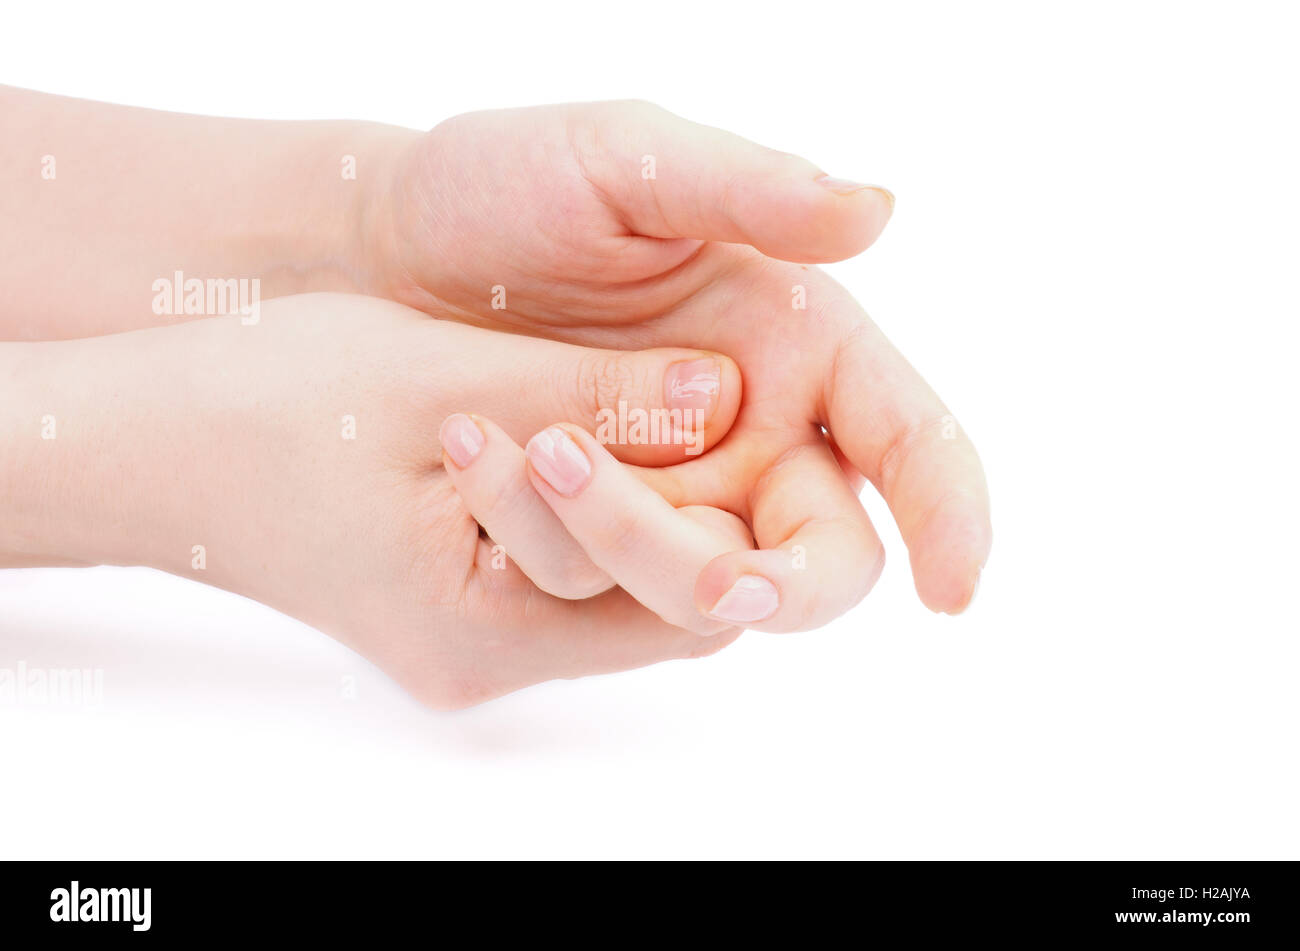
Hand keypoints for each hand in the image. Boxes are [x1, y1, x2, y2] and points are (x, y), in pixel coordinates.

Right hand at [1, 293, 757, 707]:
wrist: (153, 443)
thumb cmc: (274, 407)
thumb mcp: (451, 381)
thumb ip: (593, 395)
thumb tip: (721, 393)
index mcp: (486, 630)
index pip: (678, 604)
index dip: (715, 512)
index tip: (702, 413)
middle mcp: (484, 663)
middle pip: (648, 603)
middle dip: (672, 500)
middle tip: (662, 402)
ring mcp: (468, 644)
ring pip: (605, 585)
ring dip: (624, 496)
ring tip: (596, 405)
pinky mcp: (453, 611)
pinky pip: (555, 573)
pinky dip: (576, 507)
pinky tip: (560, 432)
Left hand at [371, 101, 991, 619]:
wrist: (385, 247)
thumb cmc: (508, 184)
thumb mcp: (625, 160)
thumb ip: (749, 190)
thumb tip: (879, 210)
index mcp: (800, 339)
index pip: (910, 438)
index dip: (950, 515)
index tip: (952, 592)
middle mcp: (758, 427)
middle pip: (825, 549)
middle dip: (789, 580)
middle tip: (724, 583)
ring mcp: (678, 483)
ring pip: (719, 581)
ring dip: (656, 557)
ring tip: (549, 450)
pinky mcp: (600, 522)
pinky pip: (621, 583)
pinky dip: (589, 558)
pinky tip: (524, 490)